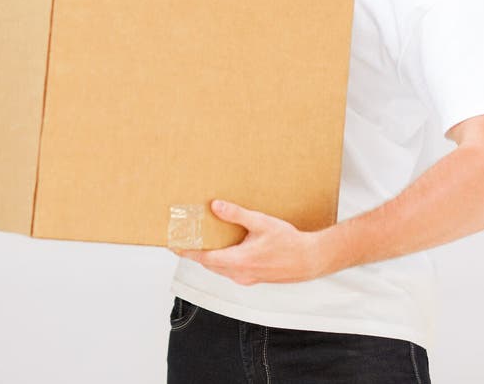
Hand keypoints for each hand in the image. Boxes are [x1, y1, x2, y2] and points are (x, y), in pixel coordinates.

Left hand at [171, 199, 327, 285]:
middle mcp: (240, 273)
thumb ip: (237, 214)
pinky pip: (231, 270)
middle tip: (185, 239)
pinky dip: (223, 260)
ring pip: (221, 268)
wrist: (309, 260)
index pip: (205, 258)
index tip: (174, 246)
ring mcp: (247, 278)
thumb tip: (216, 206)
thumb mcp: (261, 222)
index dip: (188, 253)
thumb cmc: (288, 242)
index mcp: (239, 261)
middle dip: (196, 253)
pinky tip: (227, 248)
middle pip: (210, 264)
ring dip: (210, 257)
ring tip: (203, 241)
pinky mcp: (253, 277)